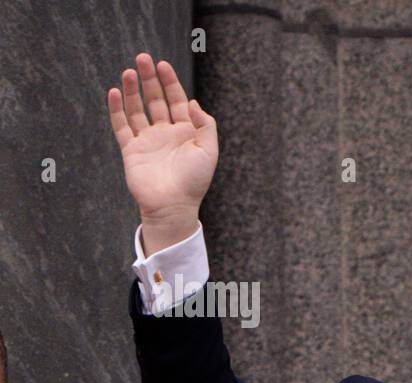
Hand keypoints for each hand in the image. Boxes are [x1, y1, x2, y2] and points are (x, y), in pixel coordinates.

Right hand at [106, 53, 217, 253]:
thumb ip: (205, 125)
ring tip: (128, 72)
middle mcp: (166, 133)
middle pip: (156, 100)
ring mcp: (147, 141)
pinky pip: (121, 126)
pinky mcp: (131, 150)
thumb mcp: (208, 151)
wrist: (172, 206)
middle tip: (142, 58)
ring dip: (132, 90)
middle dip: (149, 79)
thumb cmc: (194, 181)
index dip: (170, 82)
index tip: (163, 65)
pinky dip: (117, 110)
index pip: (177, 101)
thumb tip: (193, 102)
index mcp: (186, 133)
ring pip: (137, 109)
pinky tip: (114, 93)